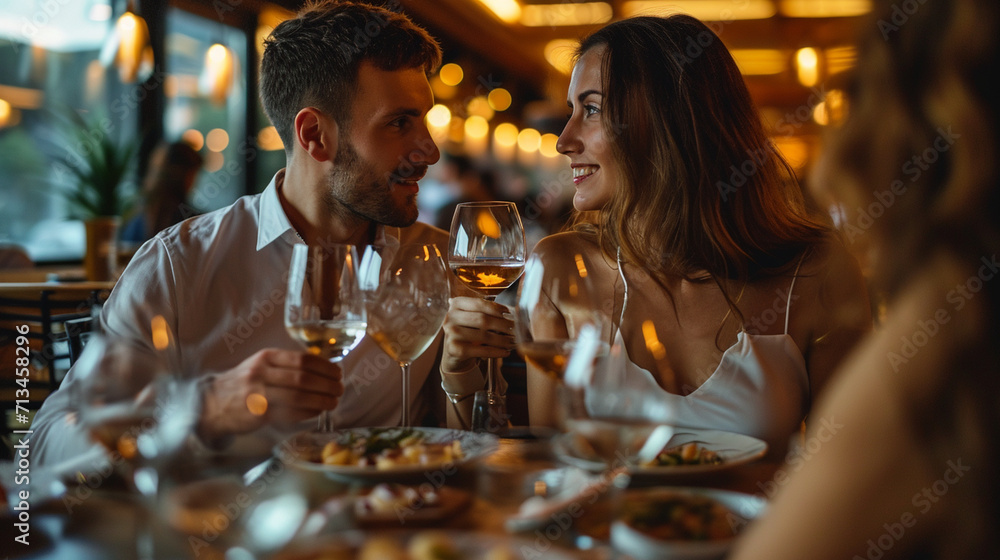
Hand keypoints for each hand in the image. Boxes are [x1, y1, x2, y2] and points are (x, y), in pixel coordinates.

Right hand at [197, 349, 343, 443]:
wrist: (213, 403)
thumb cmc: (244, 383)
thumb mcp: (262, 365)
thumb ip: (287, 365)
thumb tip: (323, 368)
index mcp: (266, 357)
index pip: (303, 359)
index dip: (325, 367)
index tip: (338, 373)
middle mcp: (261, 372)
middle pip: (303, 378)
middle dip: (327, 385)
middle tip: (340, 389)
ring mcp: (258, 394)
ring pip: (298, 397)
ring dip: (321, 400)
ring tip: (333, 402)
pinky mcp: (258, 414)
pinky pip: (289, 413)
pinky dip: (308, 413)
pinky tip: (317, 412)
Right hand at [441, 296, 514, 372]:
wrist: (454, 353)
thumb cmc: (467, 332)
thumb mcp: (471, 319)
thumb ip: (484, 312)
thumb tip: (509, 312)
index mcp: (455, 305)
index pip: (479, 304)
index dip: (496, 307)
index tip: (508, 312)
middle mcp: (451, 318)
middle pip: (483, 319)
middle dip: (502, 325)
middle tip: (514, 329)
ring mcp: (451, 334)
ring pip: (484, 335)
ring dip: (502, 339)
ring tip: (512, 341)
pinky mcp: (455, 349)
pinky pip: (481, 350)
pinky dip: (496, 351)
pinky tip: (505, 352)